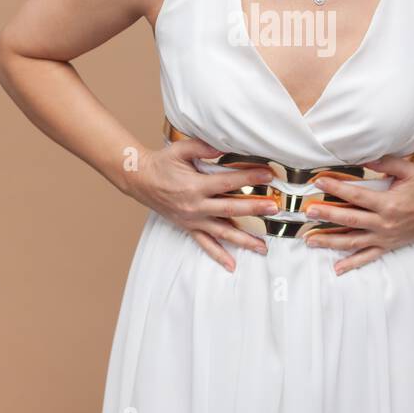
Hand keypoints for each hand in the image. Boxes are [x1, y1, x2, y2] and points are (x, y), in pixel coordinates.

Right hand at [124, 136, 277, 272]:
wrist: (140, 179)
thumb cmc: (162, 163)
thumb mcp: (181, 149)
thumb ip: (203, 147)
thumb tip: (225, 148)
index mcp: (195, 186)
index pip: (228, 183)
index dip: (250, 177)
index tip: (269, 175)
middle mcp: (195, 206)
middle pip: (230, 210)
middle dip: (254, 210)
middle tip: (274, 209)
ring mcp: (192, 219)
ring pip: (222, 232)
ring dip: (244, 240)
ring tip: (263, 246)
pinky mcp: (188, 227)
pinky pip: (205, 243)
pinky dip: (218, 255)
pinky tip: (231, 265)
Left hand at [301, 155, 413, 275]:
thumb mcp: (408, 170)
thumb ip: (386, 162)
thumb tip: (364, 158)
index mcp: (388, 203)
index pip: (356, 196)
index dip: (336, 189)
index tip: (319, 182)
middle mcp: (384, 223)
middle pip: (350, 220)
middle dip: (327, 216)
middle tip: (308, 211)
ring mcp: (385, 237)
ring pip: (353, 241)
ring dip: (330, 241)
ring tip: (310, 239)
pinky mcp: (387, 246)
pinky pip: (367, 257)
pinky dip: (352, 263)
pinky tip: (337, 267)